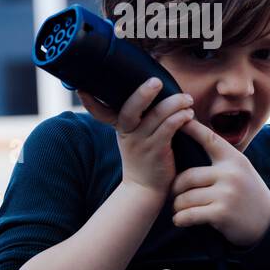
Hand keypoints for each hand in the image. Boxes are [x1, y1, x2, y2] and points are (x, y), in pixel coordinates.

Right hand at [75, 78, 194, 197]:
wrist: (144, 189)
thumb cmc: (142, 157)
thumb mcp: (132, 137)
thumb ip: (137, 117)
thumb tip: (152, 89)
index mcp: (120, 127)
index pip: (100, 112)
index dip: (90, 102)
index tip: (81, 89)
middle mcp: (128, 133)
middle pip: (130, 110)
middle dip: (143, 93)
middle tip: (156, 81)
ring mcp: (141, 143)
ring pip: (156, 116)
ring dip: (174, 103)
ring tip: (187, 98)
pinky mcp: (157, 152)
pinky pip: (169, 129)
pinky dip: (180, 118)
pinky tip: (188, 114)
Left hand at [169, 119, 269, 247]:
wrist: (268, 223)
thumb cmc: (247, 195)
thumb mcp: (240, 170)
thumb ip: (220, 160)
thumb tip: (193, 142)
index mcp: (234, 159)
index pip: (209, 139)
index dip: (192, 128)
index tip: (179, 120)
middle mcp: (230, 173)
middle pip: (186, 177)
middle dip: (176, 188)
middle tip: (175, 195)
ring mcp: (227, 193)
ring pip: (185, 198)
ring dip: (177, 207)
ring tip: (179, 210)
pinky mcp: (222, 213)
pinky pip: (189, 214)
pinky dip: (180, 219)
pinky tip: (180, 220)